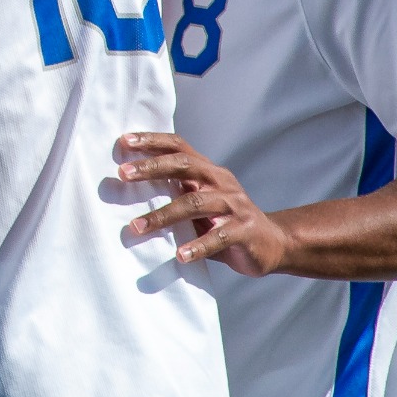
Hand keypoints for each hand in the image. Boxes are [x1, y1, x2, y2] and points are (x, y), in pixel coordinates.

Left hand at [117, 131, 287, 276]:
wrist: (274, 243)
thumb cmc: (224, 222)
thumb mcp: (199, 203)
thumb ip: (174, 193)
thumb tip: (126, 190)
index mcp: (208, 172)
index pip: (179, 147)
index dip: (153, 141)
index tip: (123, 141)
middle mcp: (221, 182)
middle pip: (186, 166)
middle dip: (152, 168)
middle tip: (122, 173)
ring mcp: (235, 206)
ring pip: (196, 203)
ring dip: (164, 215)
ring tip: (137, 226)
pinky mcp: (245, 231)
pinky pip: (219, 237)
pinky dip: (198, 246)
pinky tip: (180, 255)